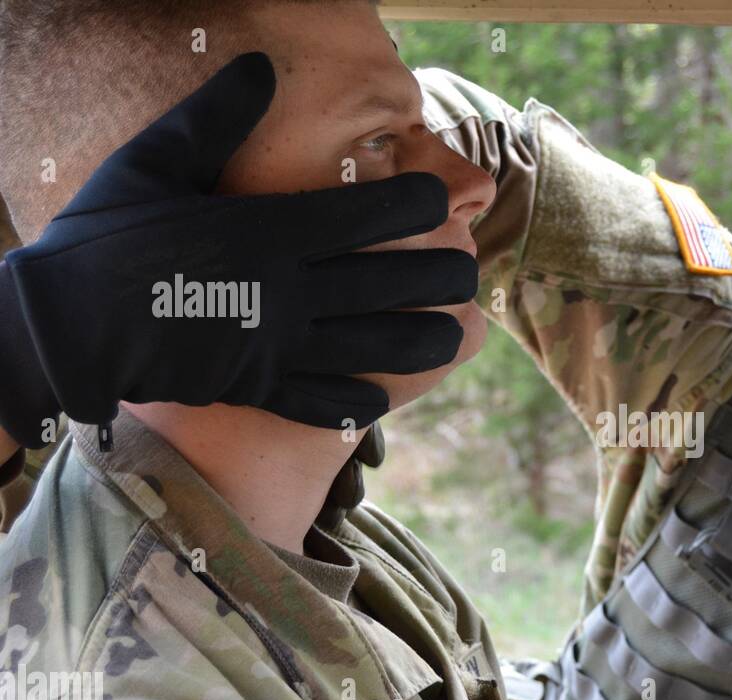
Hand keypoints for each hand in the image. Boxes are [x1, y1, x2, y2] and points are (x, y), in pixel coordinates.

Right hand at [0, 52, 476, 447]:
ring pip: (376, 348)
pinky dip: (358, 400)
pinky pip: (324, 400)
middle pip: (391, 285)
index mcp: (267, 231)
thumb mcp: (153, 162)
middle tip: (467, 272)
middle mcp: (286, 291)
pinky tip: (382, 394)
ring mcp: (277, 346)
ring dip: (425, 342)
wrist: (61, 329)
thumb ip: (215, 117)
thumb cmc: (102, 238)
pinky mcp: (258, 388)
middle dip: (442, 277)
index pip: (368, 215)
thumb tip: (260, 65)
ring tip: (453, 335)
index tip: (442, 200)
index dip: (418, 205)